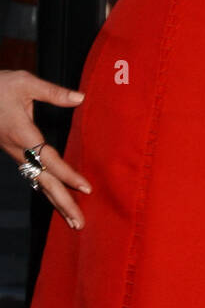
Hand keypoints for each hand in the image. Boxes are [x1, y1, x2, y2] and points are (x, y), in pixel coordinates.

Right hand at [0, 70, 91, 228]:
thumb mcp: (25, 82)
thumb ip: (53, 92)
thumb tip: (81, 98)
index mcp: (22, 134)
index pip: (49, 159)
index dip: (67, 175)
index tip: (85, 189)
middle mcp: (19, 150)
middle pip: (44, 182)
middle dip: (62, 203)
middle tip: (80, 225)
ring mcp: (16, 154)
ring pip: (38, 182)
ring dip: (56, 202)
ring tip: (73, 221)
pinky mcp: (16, 153)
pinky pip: (34, 176)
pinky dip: (47, 190)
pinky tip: (58, 200)